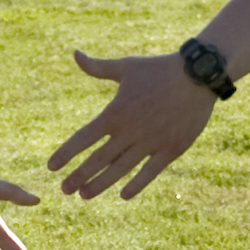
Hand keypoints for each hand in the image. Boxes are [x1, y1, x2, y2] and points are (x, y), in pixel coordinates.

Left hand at [47, 49, 216, 198]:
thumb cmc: (159, 69)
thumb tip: (75, 53)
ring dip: (101, 184)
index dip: (66, 153)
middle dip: (79, 176)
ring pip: (121, 169)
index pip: (84, 138)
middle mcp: (131, 130)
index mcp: (116, 112)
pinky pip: (150, 172)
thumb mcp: (126, 66)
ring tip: (85, 196)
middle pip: (99, 159)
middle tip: (64, 190)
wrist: (198, 75)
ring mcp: (152, 142)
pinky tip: (123, 195)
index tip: (51, 166)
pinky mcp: (171, 149)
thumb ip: (98, 67)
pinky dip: (136, 184)